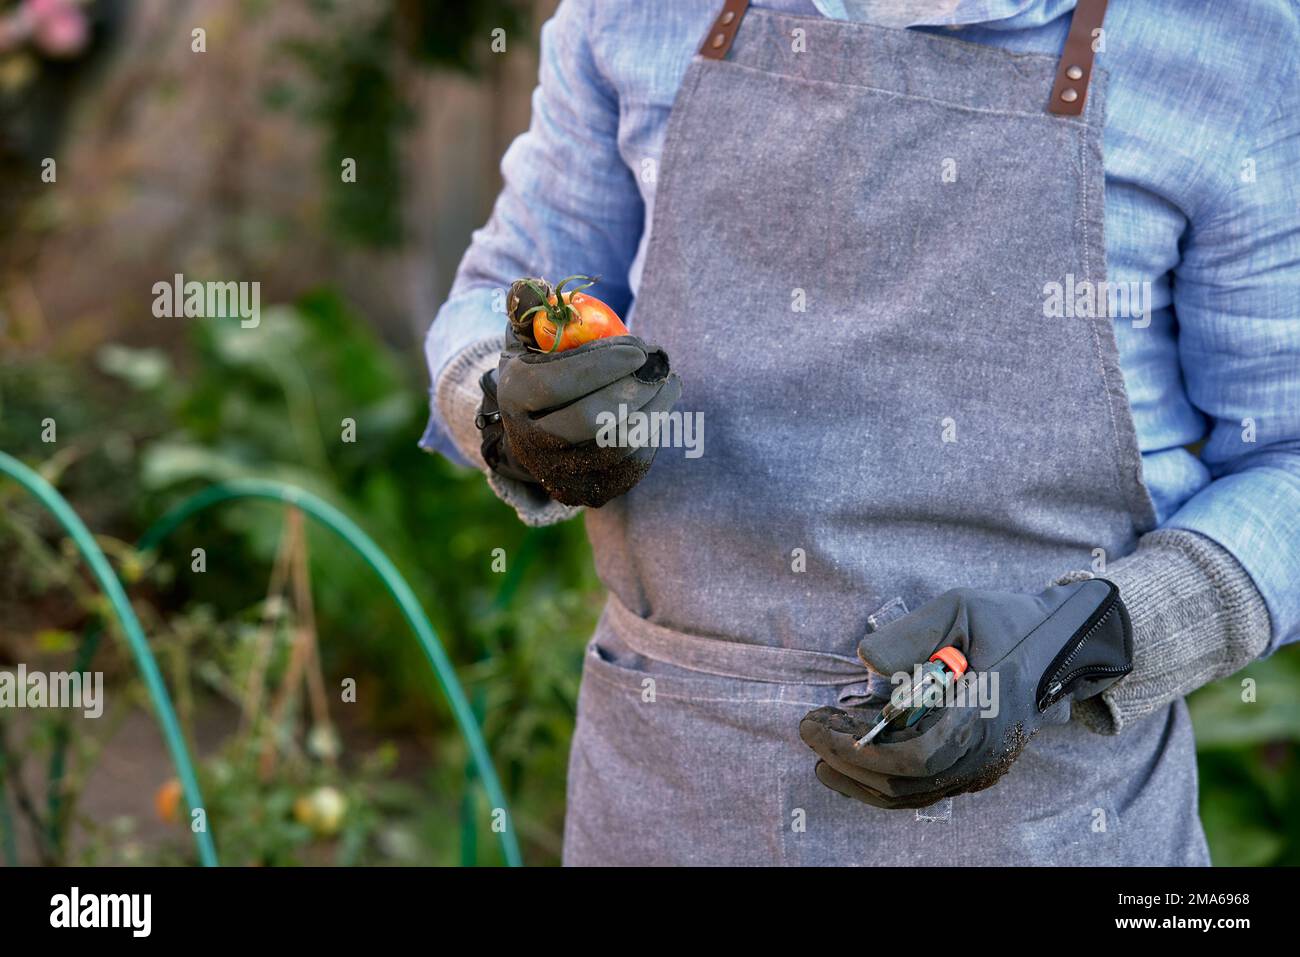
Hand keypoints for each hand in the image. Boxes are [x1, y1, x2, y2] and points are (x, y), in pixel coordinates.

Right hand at [480, 327, 680, 506]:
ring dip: (654, 409)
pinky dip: (654, 432)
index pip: (559, 383)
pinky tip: (663, 405)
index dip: (604, 364)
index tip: (639, 348)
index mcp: (514, 398)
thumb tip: (535, 287)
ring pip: (619, 445)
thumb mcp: (528, 336)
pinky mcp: (591, 491)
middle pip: (592, 420)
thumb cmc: (539, 368)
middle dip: (633, 388)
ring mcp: (561, 474)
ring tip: (668, 380)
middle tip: (659, 365)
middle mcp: (532, 443)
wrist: (536, 427)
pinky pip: (633, 465)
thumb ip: (532, 308)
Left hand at [799, 579, 1132, 808]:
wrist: (1063, 644)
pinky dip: (880, 778)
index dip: (857, 748)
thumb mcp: (960, 608)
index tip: (817, 723)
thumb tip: (866, 663)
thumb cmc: (1010, 621)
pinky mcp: (976, 769)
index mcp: (981, 714)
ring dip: (857, 775)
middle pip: (903, 782)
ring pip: (910, 794)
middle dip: (845, 760)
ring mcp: (982, 767)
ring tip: (821, 745)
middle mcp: (984, 753)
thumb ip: (911, 635)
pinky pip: (922, 789)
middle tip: (808, 728)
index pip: (913, 757)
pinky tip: (850, 757)